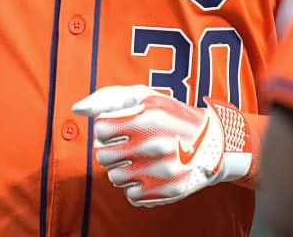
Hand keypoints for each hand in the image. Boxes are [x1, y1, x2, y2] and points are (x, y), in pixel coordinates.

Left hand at [72, 84, 254, 206]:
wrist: (215, 142)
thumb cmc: (172, 116)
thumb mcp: (145, 97)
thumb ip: (108, 98)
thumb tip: (77, 108)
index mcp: (148, 117)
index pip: (100, 130)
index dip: (107, 129)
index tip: (121, 128)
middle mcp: (156, 144)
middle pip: (103, 157)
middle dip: (111, 150)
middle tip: (128, 145)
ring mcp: (163, 170)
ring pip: (115, 178)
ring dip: (122, 169)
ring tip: (140, 159)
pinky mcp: (169, 191)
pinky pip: (131, 196)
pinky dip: (137, 186)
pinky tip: (150, 174)